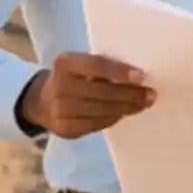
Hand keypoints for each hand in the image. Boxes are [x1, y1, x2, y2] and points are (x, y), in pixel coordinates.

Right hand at [19, 53, 155, 139]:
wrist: (41, 101)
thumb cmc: (74, 77)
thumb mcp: (80, 64)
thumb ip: (102, 66)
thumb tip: (139, 76)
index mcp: (65, 63)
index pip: (96, 65)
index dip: (119, 72)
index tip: (141, 76)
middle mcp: (59, 87)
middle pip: (101, 92)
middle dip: (130, 95)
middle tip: (151, 95)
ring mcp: (60, 110)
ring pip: (102, 111)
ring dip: (127, 108)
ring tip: (144, 104)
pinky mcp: (66, 129)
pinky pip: (97, 124)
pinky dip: (114, 118)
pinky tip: (125, 112)